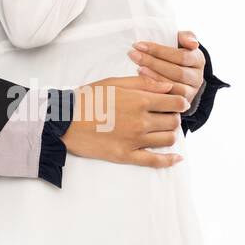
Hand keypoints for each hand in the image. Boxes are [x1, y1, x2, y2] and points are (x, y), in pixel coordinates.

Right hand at [60, 75, 187, 168]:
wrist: (65, 120)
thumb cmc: (88, 98)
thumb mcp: (114, 82)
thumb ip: (143, 83)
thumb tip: (169, 86)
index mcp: (139, 100)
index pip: (175, 102)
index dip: (179, 101)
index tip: (176, 102)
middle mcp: (141, 121)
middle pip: (174, 121)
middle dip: (174, 116)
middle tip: (165, 114)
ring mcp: (135, 140)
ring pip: (168, 139)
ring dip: (170, 133)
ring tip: (161, 129)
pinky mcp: (126, 155)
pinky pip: (155, 161)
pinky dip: (169, 160)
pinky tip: (177, 158)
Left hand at [128, 30, 204, 108]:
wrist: (175, 71)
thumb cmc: (173, 53)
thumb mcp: (180, 42)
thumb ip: (186, 37)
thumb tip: (193, 43)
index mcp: (198, 60)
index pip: (181, 56)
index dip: (159, 50)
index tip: (139, 45)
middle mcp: (197, 77)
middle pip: (176, 72)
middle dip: (152, 62)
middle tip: (133, 55)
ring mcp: (191, 91)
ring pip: (173, 86)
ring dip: (154, 77)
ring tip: (137, 68)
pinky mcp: (181, 102)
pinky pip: (169, 98)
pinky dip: (155, 90)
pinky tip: (142, 83)